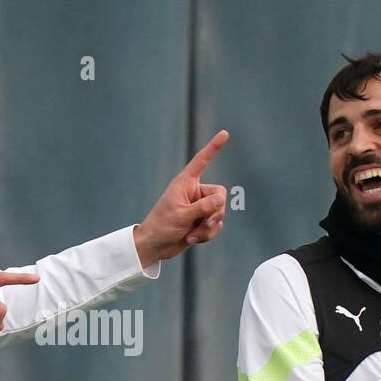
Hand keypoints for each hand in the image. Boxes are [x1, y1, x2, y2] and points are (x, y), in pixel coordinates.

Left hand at [133, 129, 229, 264]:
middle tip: (204, 222)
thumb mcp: (181, 215)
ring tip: (192, 234)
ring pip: (220, 213)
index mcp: (185, 183)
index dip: (213, 148)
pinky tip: (193, 239)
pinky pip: (217, 226)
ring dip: (208, 227)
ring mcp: (200, 208)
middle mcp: (194, 193)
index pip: (201, 161)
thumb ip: (202, 207)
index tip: (225, 134)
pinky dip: (207, 234)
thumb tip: (221, 201)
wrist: (155, 246)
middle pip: (220, 195)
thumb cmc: (161, 226)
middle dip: (215, 212)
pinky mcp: (202, 222)